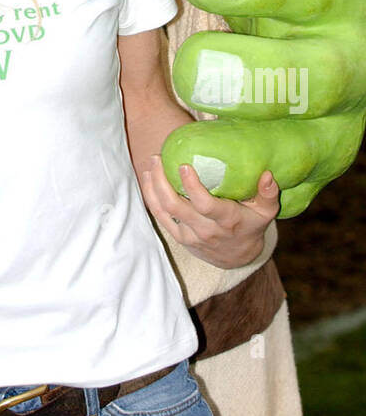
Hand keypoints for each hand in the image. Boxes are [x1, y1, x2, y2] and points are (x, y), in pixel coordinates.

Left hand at [120, 0, 365, 217]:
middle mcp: (342, 62)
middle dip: (254, 77)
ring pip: (299, 151)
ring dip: (240, 155)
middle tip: (193, 69)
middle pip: (314, 78)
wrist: (308, 40)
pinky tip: (196, 190)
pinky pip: (278, 199)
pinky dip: (236, 200)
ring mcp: (329, 127)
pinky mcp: (307, 178)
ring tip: (183, 152)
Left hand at [140, 156, 278, 268]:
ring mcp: (190, 235)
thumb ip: (268, 194)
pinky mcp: (179, 237)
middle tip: (157, 158)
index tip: (183, 166)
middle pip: (177, 207)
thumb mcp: (266, 212)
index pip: (206, 205)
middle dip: (162, 182)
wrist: (238, 257)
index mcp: (227, 220)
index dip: (193, 187)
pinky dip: (151, 198)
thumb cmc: (251, 225)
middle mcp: (206, 229)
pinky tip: (148, 179)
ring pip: (165, 212)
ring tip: (150, 165)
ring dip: (153, 187)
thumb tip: (267, 175)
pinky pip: (160, 217)